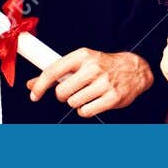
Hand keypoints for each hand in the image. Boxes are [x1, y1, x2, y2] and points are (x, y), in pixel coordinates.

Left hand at [27, 48, 152, 118]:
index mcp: (82, 55)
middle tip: (71, 92)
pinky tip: (93, 102)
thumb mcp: (81, 62)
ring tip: (87, 94)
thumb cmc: (104, 65)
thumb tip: (32, 85)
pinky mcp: (112, 97)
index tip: (34, 95)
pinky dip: (85, 110)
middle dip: (63, 96)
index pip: (53, 71)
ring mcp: (104, 83)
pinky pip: (86, 111)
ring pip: (73, 103)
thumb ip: (57, 73)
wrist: (135, 69)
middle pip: (62, 92)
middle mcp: (93, 68)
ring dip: (76, 102)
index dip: (40, 85)